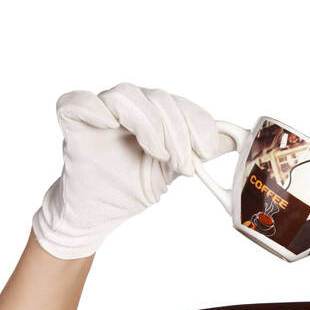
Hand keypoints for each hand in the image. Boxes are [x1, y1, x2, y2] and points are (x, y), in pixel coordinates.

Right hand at [31, 83, 235, 259]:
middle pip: (156, 98)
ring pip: (126, 96)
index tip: (207, 150)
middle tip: (183, 163)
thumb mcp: (172, 169)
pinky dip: (96, 109)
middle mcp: (125, 108)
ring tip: (158, 155)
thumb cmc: (129, 188)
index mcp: (150, 115)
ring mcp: (99, 113)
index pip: (176, 104)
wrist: (97, 214)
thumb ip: (197, 151)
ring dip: (149, 124)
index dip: (195, 122)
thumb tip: (235, 141)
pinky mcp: (73, 122)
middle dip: (177, 131)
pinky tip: (109, 124)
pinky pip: (79, 101)